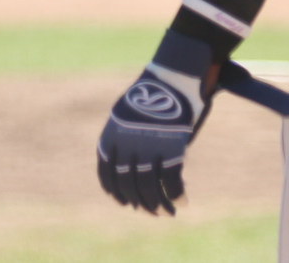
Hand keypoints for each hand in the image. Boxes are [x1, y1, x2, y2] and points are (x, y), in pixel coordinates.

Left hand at [96, 60, 211, 214]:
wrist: (172, 76)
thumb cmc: (153, 93)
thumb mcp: (128, 113)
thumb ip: (126, 138)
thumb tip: (131, 163)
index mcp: (111, 135)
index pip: (106, 173)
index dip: (115, 191)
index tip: (124, 202)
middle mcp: (126, 144)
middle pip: (129, 184)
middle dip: (140, 202)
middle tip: (151, 212)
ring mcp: (148, 147)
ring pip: (150, 187)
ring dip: (158, 205)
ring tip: (166, 213)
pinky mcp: (171, 148)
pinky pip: (172, 181)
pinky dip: (176, 195)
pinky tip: (181, 202)